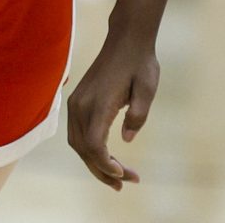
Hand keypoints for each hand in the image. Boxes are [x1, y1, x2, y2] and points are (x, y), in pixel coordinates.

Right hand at [66, 29, 159, 189]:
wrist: (126, 39)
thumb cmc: (140, 63)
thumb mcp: (148, 88)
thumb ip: (138, 116)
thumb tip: (126, 140)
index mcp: (98, 103)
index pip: (94, 145)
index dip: (106, 165)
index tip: (124, 175)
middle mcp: (81, 105)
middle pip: (83, 149)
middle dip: (102, 171)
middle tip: (125, 184)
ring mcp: (76, 102)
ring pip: (77, 144)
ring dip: (95, 163)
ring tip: (117, 178)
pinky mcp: (77, 101)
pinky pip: (77, 134)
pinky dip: (89, 150)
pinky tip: (106, 158)